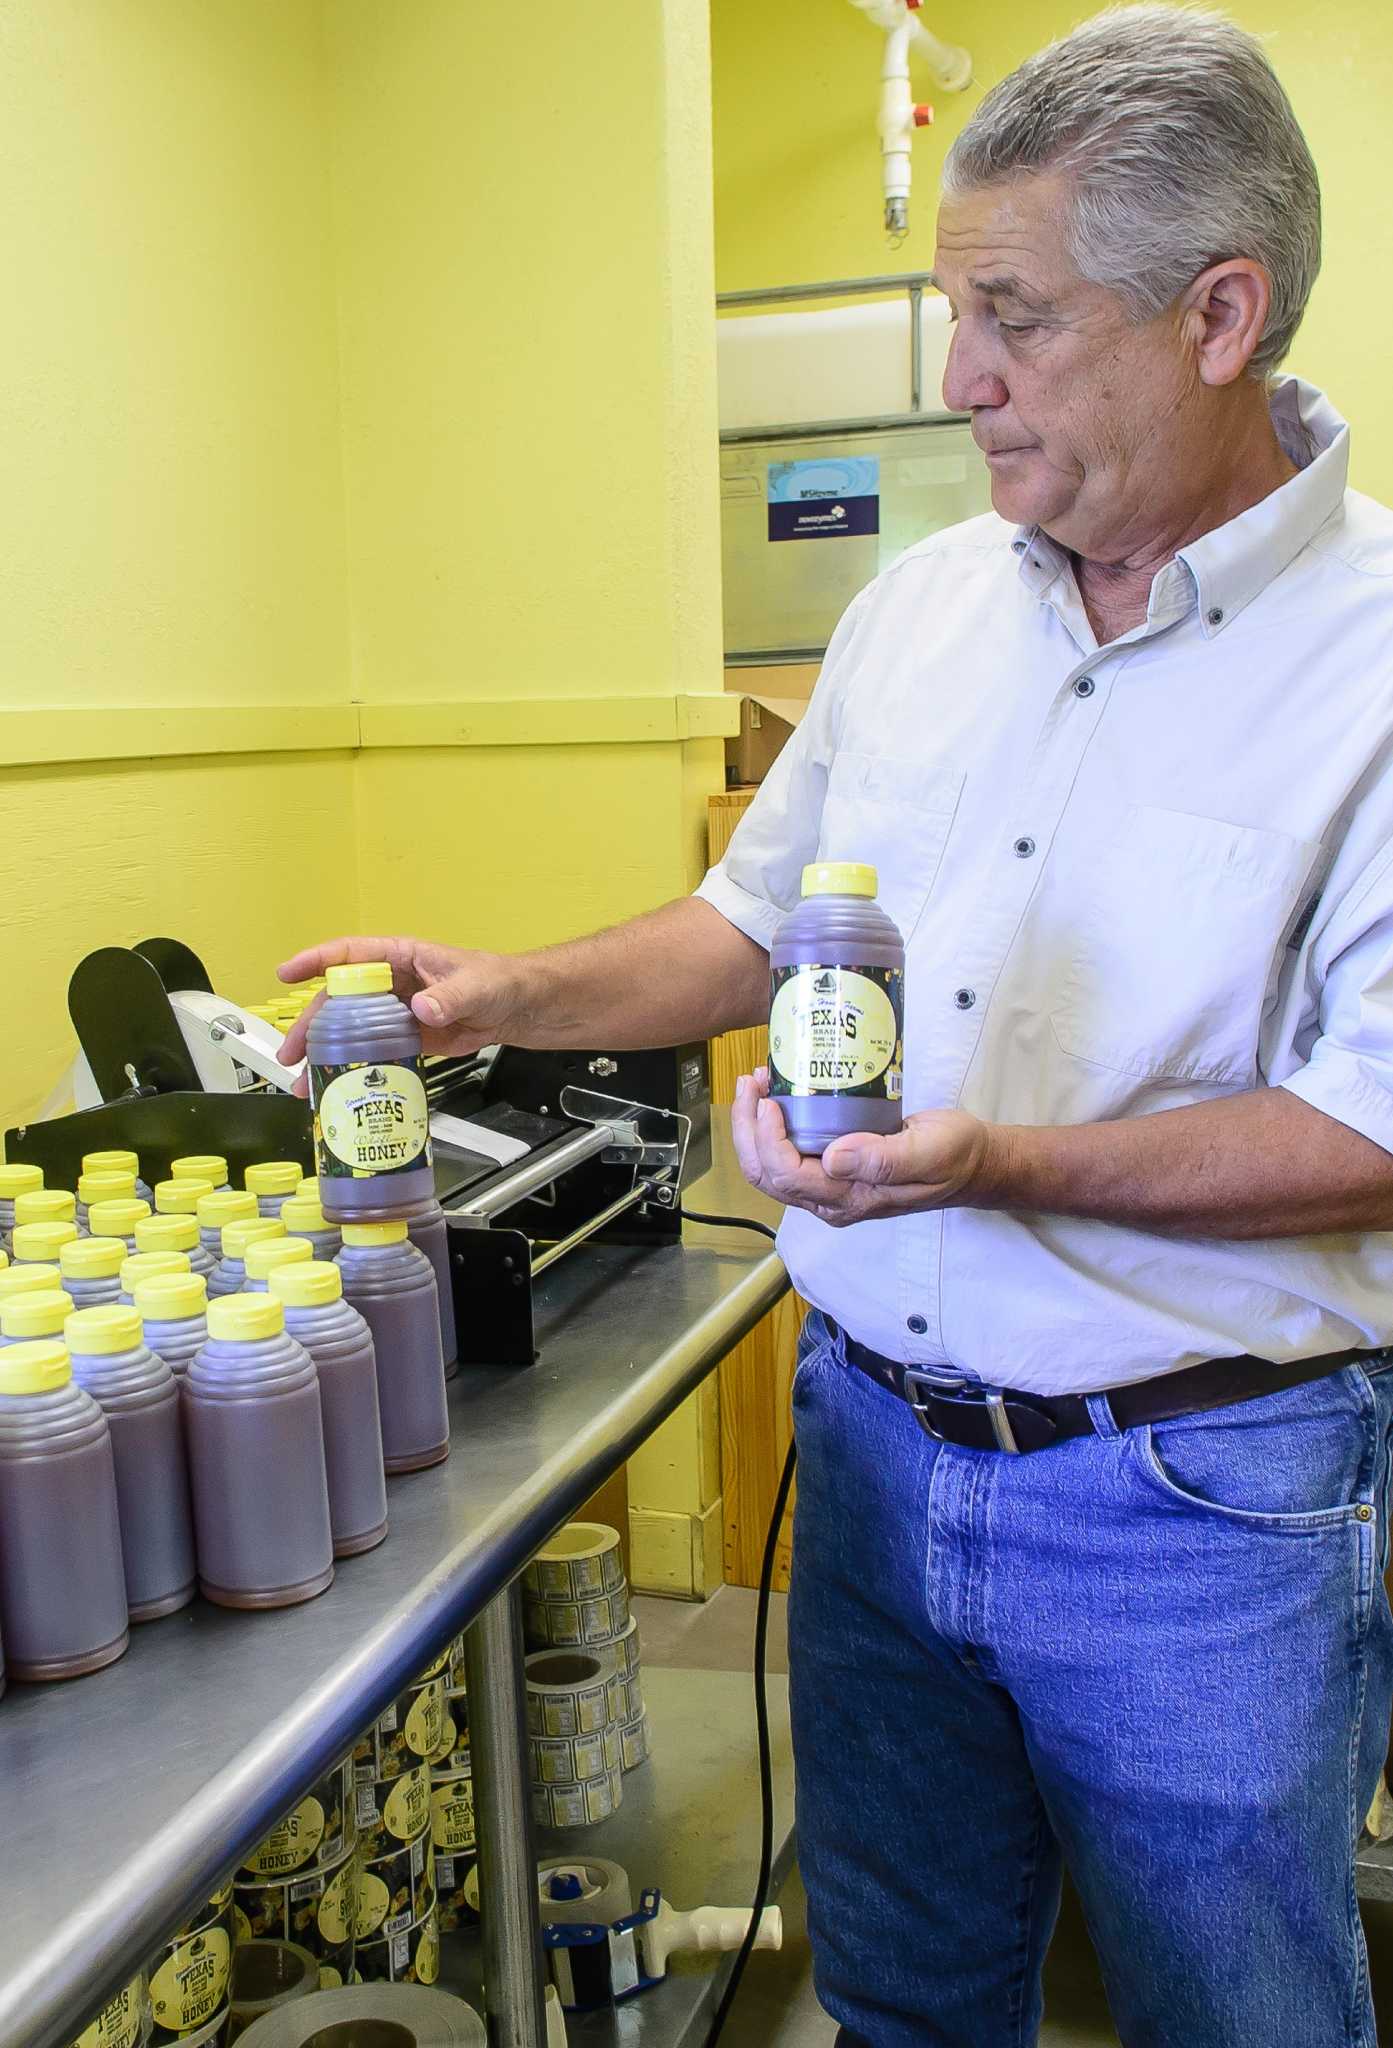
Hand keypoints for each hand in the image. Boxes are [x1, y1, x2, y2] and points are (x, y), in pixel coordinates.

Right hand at [276, 935, 521, 1084]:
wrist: (521, 1010)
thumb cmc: (500, 982)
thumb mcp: (477, 986)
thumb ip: (450, 997)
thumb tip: (421, 1008)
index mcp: (402, 957)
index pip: (351, 955)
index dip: (316, 962)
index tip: (287, 973)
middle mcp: (391, 984)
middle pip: (340, 1002)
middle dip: (311, 1026)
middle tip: (291, 1053)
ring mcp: (395, 1013)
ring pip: (350, 1031)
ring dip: (326, 1054)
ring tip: (305, 1081)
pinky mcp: (406, 1039)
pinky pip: (373, 1052)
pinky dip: (354, 1069)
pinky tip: (339, 1085)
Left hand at [731, 1068, 1004, 1226]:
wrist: (971, 1162)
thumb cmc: (953, 1155)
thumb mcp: (928, 1153)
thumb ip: (884, 1161)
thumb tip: (833, 1158)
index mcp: (850, 1199)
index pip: (788, 1175)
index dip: (769, 1139)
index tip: (772, 1100)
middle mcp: (831, 1199)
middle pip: (766, 1174)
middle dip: (748, 1129)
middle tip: (752, 1083)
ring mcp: (828, 1186)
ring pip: (769, 1167)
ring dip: (753, 1127)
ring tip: (756, 1084)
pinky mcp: (831, 1169)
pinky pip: (786, 1155)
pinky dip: (769, 1128)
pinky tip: (775, 1096)